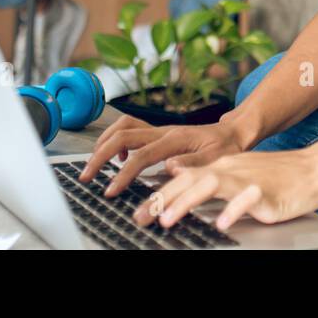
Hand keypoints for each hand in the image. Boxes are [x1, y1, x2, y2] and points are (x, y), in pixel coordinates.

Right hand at [79, 115, 247, 194]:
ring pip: (122, 127)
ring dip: (103, 143)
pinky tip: (118, 157)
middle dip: (99, 155)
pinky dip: (115, 139)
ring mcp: (158, 129)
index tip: (110, 191)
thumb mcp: (216, 160)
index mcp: (174, 139)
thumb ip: (192, 164)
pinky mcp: (156, 131)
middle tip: (86, 176)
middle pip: (122, 135)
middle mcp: (162, 130)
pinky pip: (129, 128)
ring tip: (93, 163)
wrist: (231, 131)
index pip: (141, 156)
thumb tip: (168, 168)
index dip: (123, 174)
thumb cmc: (224, 147)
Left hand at [131, 145, 317, 231]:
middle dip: (162, 199)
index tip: (139, 211)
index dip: (159, 194)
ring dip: (186, 201)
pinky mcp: (268, 192)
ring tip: (169, 219)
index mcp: (223, 167)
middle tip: (142, 217)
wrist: (317, 168)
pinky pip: (248, 199)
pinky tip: (222, 224)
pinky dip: (233, 211)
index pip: (183, 178)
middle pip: (190, 180)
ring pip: (212, 184)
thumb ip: (210, 176)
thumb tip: (178, 177)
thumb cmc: (280, 176)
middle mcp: (231, 170)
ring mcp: (249, 180)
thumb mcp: (239, 174)